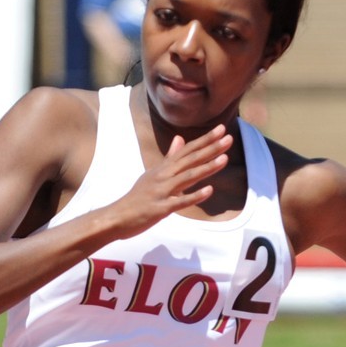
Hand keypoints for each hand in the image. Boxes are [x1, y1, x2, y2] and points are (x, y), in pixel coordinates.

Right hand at [105, 125, 232, 238]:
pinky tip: (210, 191)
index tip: (222, 129)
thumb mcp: (154, 173)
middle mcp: (163, 176)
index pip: (187, 150)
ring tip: (225, 159)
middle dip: (210, 148)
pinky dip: (195, 196)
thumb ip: (169, 158)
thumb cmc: (138, 197)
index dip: (205, 140)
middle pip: (190, 159)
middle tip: (228, 137)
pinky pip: (179, 202)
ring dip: (206, 167)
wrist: (117, 217)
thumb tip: (180, 139)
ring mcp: (162, 191)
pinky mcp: (160, 208)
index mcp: (164, 168)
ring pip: (187, 177)